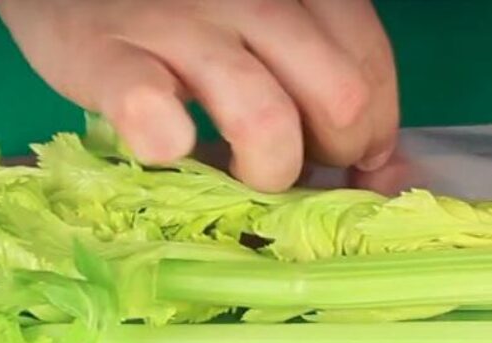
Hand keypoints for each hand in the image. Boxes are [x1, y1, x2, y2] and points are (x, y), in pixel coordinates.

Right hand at [0, 0, 399, 191]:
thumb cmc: (187, 19)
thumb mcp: (269, 31)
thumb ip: (328, 81)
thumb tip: (386, 173)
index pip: (371, 71)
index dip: (373, 133)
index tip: (348, 160)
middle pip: (340, 101)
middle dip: (330, 156)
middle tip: (294, 165)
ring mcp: (179, 23)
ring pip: (266, 119)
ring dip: (266, 170)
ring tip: (236, 170)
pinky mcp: (104, 53)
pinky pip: (147, 104)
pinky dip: (163, 139)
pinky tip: (167, 146)